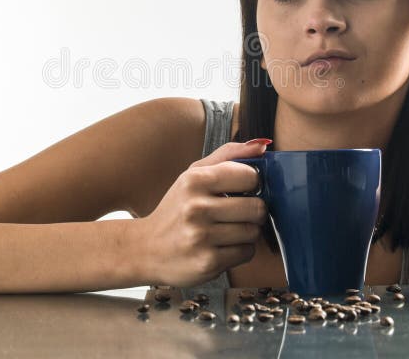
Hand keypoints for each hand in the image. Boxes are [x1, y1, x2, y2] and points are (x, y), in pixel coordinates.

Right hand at [136, 140, 269, 286]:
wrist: (146, 248)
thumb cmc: (176, 208)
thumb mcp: (193, 174)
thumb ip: (228, 155)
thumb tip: (262, 146)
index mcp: (194, 180)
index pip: (249, 177)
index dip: (252, 184)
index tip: (242, 189)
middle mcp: (196, 208)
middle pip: (256, 207)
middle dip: (253, 211)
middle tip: (239, 212)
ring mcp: (201, 237)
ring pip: (253, 231)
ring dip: (247, 232)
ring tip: (228, 230)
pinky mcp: (207, 262)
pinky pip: (247, 252)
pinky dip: (240, 250)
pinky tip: (222, 246)